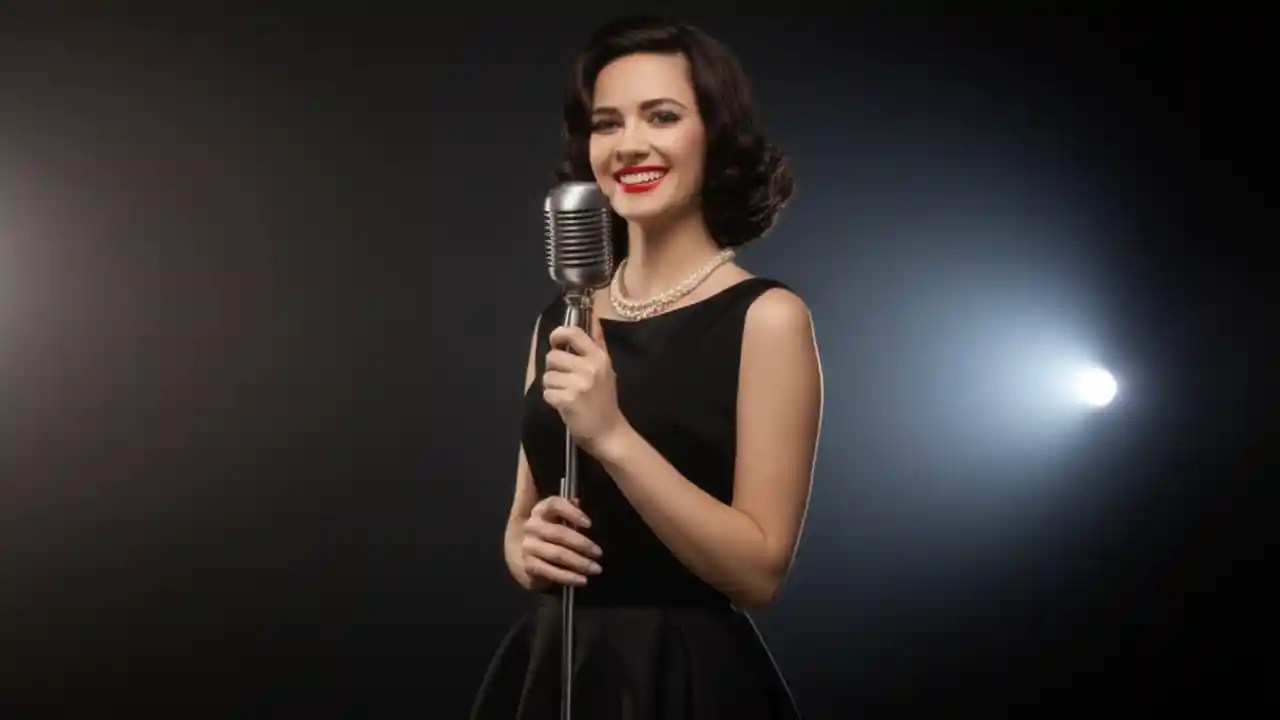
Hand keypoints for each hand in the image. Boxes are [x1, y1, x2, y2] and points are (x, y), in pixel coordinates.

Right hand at [520, 494, 602, 589]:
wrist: (527, 556)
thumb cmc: (550, 534)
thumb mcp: (559, 519)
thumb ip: (570, 510)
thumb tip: (578, 501)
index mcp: (541, 510)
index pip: (554, 504)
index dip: (572, 512)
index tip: (589, 524)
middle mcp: (532, 526)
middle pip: (558, 532)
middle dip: (582, 543)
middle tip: (599, 553)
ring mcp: (528, 546)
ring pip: (557, 554)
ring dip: (579, 562)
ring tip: (596, 569)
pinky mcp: (529, 565)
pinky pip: (551, 572)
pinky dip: (569, 577)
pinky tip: (583, 580)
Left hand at [544, 315, 626, 456]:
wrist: (609, 433)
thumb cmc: (605, 401)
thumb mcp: (607, 370)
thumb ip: (597, 345)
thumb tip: (593, 318)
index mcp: (599, 358)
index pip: (574, 333)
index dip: (558, 334)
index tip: (555, 342)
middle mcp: (590, 368)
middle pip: (553, 357)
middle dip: (553, 369)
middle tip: (565, 380)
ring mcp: (579, 384)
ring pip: (547, 376)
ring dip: (552, 386)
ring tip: (567, 394)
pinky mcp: (568, 400)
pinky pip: (547, 393)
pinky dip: (552, 400)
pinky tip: (564, 405)